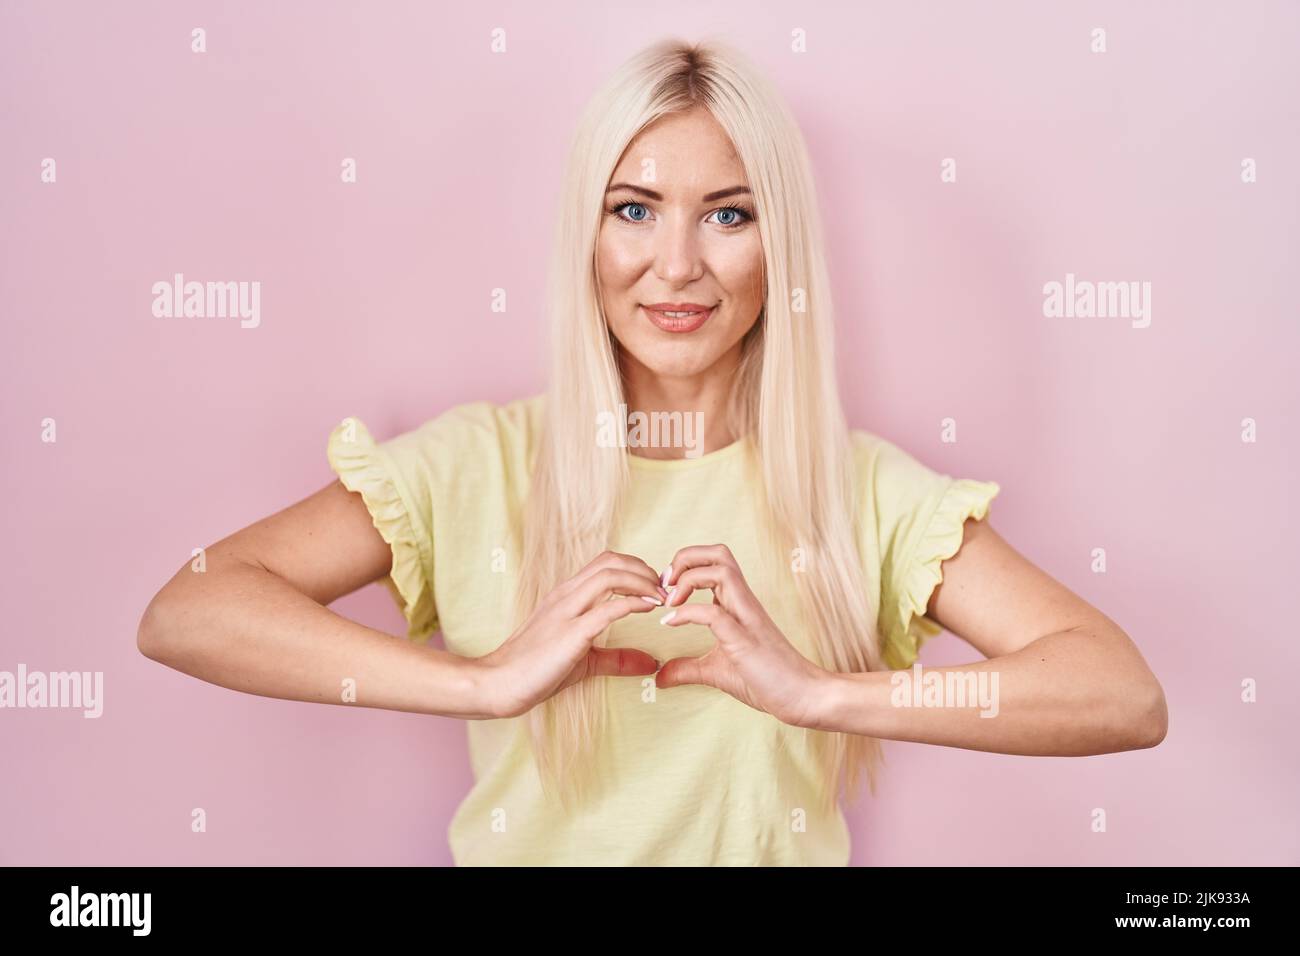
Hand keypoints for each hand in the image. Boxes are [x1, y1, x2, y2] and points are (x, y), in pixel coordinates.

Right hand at [480, 551, 667, 718]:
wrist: (498, 684)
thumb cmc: (535, 671)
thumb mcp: (583, 661)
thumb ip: (617, 658)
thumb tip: (650, 663)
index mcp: (567, 595)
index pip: (605, 563)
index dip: (636, 568)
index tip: (656, 587)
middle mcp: (566, 595)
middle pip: (611, 561)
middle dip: (644, 569)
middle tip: (665, 589)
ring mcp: (567, 611)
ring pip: (610, 575)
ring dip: (643, 582)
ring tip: (661, 597)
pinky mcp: (570, 633)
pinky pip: (608, 608)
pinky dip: (634, 604)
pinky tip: (649, 609)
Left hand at [655, 544, 828, 727]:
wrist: (803, 697)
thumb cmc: (767, 680)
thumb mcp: (716, 672)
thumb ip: (688, 669)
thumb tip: (660, 676)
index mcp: (737, 604)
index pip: (713, 561)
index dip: (684, 566)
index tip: (665, 590)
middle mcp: (743, 602)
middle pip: (717, 553)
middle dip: (686, 559)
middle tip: (667, 585)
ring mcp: (747, 618)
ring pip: (721, 570)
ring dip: (688, 579)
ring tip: (670, 601)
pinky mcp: (745, 640)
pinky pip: (715, 613)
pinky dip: (687, 613)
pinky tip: (670, 623)